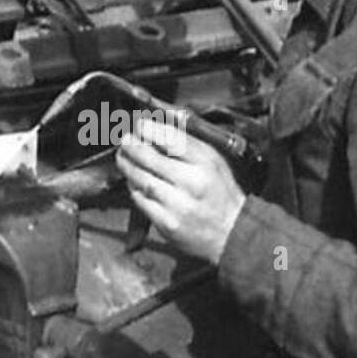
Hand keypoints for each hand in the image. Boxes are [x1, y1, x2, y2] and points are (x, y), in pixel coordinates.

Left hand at [115, 118, 245, 264]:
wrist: (232, 232)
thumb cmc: (223, 195)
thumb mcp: (215, 162)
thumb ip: (190, 145)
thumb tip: (161, 128)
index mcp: (206, 164)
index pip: (173, 140)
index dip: (151, 130)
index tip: (140, 125)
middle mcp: (192, 184)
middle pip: (151, 159)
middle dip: (133, 147)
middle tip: (125, 141)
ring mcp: (178, 205)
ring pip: (142, 180)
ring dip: (128, 166)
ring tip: (124, 157)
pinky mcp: (167, 223)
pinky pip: (142, 201)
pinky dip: (134, 188)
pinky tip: (133, 180)